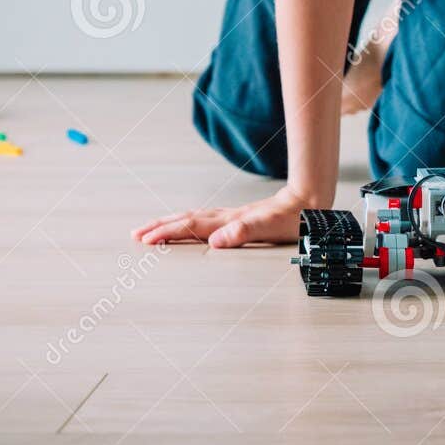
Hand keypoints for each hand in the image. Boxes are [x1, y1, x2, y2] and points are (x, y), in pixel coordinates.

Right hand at [132, 186, 324, 248]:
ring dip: (170, 224)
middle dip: (160, 227)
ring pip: (192, 218)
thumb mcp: (269, 229)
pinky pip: (203, 221)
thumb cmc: (291, 221)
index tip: (146, 240)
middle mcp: (226, 218)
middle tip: (136, 235)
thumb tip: (215, 241)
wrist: (308, 203)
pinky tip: (187, 227)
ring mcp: (231, 217)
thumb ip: (243, 233)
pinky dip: (187, 224)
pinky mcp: (238, 219)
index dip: (167, 233)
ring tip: (151, 230)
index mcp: (228, 221)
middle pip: (185, 220)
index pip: (190, 226)